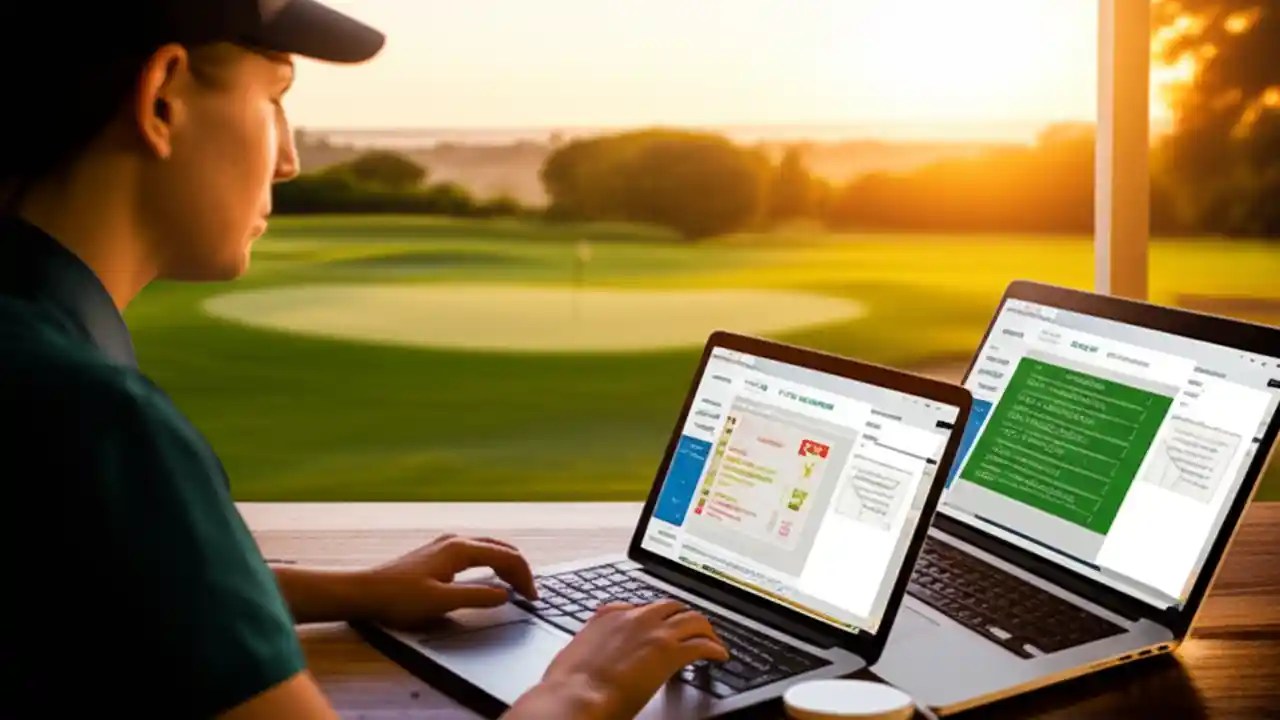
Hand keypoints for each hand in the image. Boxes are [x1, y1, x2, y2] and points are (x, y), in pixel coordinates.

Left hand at [358, 534, 537, 629]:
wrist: (365, 591)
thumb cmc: (399, 597)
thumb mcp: (441, 601)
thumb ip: (476, 597)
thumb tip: (506, 594)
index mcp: (460, 549)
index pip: (506, 557)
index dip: (524, 577)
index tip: (532, 598)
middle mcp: (456, 541)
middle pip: (500, 548)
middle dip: (519, 568)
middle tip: (529, 593)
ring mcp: (446, 545)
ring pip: (488, 548)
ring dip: (506, 565)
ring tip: (516, 586)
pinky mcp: (438, 553)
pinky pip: (476, 553)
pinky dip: (491, 564)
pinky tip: (490, 577)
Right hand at [532, 599, 728, 718]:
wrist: (575, 695)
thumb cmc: (568, 685)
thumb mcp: (574, 655)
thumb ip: (589, 649)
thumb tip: (588, 658)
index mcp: (609, 616)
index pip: (640, 608)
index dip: (655, 618)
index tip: (660, 627)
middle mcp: (634, 617)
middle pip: (671, 607)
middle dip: (684, 618)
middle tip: (692, 630)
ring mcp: (654, 632)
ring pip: (692, 619)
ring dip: (705, 630)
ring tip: (712, 641)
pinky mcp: (670, 652)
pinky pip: (702, 644)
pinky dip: (715, 648)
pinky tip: (719, 656)